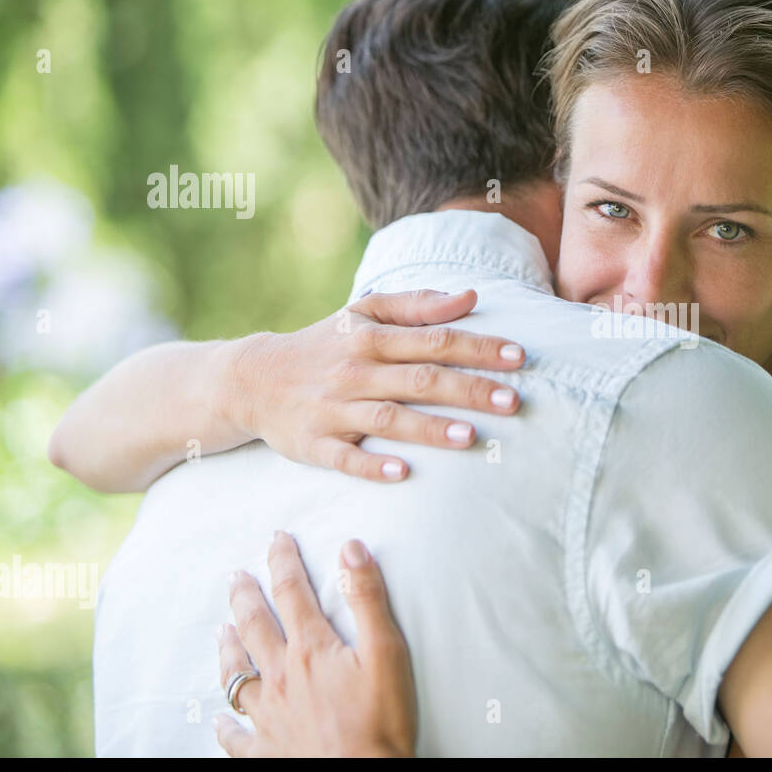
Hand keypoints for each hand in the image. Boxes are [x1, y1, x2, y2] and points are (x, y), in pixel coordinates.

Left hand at [213, 532, 416, 756]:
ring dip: (228, 649)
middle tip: (234, 576)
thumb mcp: (387, 651)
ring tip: (221, 630)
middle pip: (255, 626)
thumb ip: (367, 598)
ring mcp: (269, 716)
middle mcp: (282, 677)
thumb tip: (351, 549)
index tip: (277, 539)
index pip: (292, 592)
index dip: (284, 561)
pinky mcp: (266, 751)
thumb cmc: (382, 720)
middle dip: (244, 596)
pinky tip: (219, 721)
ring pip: (237, 675)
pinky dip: (225, 726)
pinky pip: (236, 737)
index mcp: (311, 649)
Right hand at [224, 288, 525, 481]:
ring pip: (387, 419)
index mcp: (372, 338)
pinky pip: (344, 457)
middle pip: (420, 380)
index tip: (519, 356)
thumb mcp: (365, 313)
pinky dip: (371, 465)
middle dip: (469, 390)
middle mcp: (355, 372)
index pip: (434, 340)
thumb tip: (470, 297)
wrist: (252, 379)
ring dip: (429, 428)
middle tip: (513, 402)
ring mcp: (334, 409)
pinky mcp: (314, 444)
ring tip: (470, 437)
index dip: (478, 348)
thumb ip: (419, 305)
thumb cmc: (326, 344)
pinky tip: (401, 473)